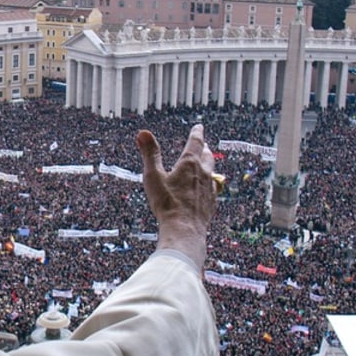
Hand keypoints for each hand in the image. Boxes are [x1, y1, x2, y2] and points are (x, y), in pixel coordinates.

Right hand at [137, 124, 216, 268]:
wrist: (184, 229)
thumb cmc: (166, 203)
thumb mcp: (153, 176)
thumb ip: (150, 154)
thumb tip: (143, 133)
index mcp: (189, 164)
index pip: (196, 142)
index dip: (197, 132)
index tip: (199, 127)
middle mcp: (203, 173)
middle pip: (207, 156)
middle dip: (204, 149)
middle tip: (203, 145)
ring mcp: (209, 188)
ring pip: (212, 171)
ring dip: (208, 165)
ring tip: (206, 163)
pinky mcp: (211, 203)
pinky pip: (213, 188)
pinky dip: (209, 183)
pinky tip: (207, 188)